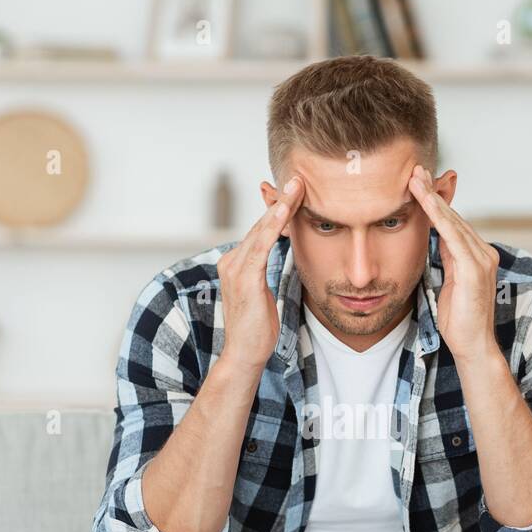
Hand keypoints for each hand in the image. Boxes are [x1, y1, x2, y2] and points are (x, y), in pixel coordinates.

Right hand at [216, 175, 305, 369]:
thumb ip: (268, 271)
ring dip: (281, 206)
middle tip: (300, 177)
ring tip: (297, 185)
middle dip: (281, 200)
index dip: (278, 210)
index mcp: (237, 262)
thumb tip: (282, 257)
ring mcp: (235, 268)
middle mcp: (231, 260)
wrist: (245, 354)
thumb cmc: (258, 328)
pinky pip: (261, 246)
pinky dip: (273, 226)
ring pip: (262, 230)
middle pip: (261, 224)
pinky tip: (285, 211)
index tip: (296, 190)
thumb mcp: (265, 293)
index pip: (261, 230)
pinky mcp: (244, 278)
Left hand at [407, 164, 500, 366]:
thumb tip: (438, 238)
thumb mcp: (449, 282)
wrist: (472, 345)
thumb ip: (448, 258)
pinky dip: (438, 216)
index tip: (419, 183)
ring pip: (453, 221)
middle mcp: (484, 252)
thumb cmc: (459, 319)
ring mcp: (482, 259)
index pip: (454, 223)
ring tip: (416, 179)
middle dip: (434, 193)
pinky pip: (453, 235)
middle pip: (454, 216)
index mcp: (478, 255)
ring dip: (433, 198)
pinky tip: (425, 202)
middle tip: (415, 171)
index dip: (436, 202)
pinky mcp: (475, 268)